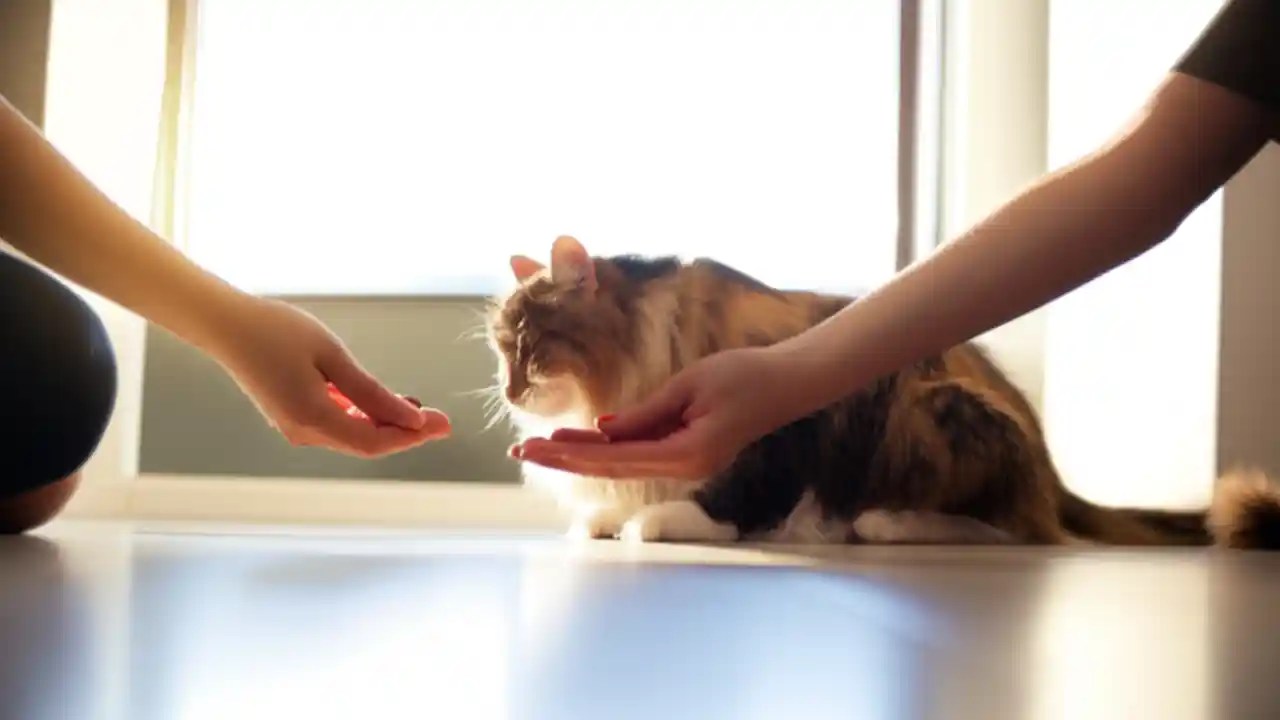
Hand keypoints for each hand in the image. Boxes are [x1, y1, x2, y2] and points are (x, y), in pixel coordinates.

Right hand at [208, 296, 450, 456]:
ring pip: (354, 436)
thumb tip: (409, 419)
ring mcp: (296, 426)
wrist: (226, 324)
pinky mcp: (293, 415)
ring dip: (386, 424)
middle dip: (406, 433)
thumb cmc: (278, 331)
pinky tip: (383, 402)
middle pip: (367, 443)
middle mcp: (303, 431)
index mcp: (313, 418)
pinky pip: (338, 424)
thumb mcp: (333, 357)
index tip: (443, 424)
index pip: (374, 441)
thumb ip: (370, 392)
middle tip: (442, 420)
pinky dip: (364, 416)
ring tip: (418, 407)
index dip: (412, 436)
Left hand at [511, 346, 796, 478]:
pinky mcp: (689, 451)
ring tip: (542, 447)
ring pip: (623, 462)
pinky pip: (641, 452)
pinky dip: (609, 447)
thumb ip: (646, 412)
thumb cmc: (745, 376)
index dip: (568, 455)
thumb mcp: (690, 386)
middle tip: (521, 453)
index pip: (612, 459)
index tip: (533, 449)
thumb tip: (602, 429)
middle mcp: (682, 467)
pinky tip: (583, 440)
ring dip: (583, 455)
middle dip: (565, 459)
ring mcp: (687, 462)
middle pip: (611, 467)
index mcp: (684, 455)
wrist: (790, 381)